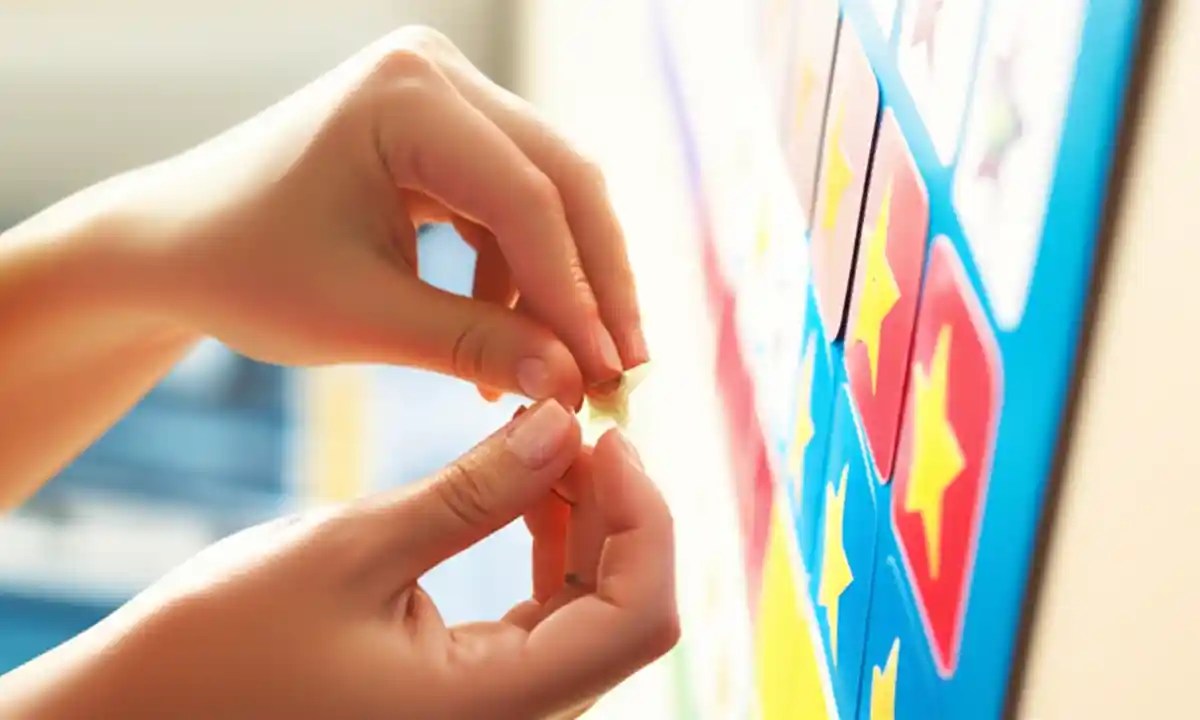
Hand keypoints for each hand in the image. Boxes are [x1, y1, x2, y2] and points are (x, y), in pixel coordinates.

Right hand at [0, 402, 677, 718]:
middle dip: (619, 512)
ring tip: (543, 448)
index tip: (602, 434)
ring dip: (586, 526)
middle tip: (573, 425)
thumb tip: (565, 424)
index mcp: (492, 706)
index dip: (647, 516)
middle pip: (627, 615)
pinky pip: (546, 623)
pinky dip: (549, 552)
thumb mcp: (354, 549)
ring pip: (591, 615)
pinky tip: (519, 494)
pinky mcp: (468, 694)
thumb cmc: (221, 646)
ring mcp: (491, 713)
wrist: (139, 715)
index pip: (639, 618)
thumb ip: (475, 492)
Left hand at [87, 26, 645, 407]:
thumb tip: (572, 386)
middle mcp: (435, 73)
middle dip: (593, 283)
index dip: (575, 292)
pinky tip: (512, 343)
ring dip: (561, 285)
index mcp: (404, 96)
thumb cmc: (245, 271)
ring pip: (549, 195)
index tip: (605, 374)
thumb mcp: (360, 318)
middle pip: (561, 181)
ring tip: (562, 373)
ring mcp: (445, 94)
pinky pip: (513, 204)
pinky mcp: (446, 129)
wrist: (177, 242)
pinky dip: (521, 274)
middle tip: (623, 371)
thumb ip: (472, 347)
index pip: (526, 196)